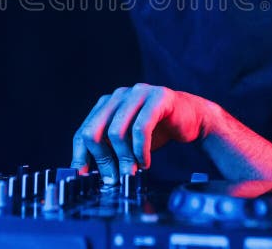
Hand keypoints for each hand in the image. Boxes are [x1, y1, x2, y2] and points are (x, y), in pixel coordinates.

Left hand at [70, 83, 212, 183]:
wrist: (191, 118)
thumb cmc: (157, 130)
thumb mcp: (127, 143)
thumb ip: (109, 152)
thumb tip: (91, 175)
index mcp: (106, 105)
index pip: (83, 132)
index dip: (80, 156)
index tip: (83, 177)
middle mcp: (118, 96)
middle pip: (94, 130)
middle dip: (102, 159)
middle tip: (113, 179)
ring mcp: (137, 93)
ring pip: (116, 131)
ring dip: (123, 158)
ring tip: (132, 172)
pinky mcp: (157, 97)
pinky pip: (141, 128)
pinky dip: (140, 150)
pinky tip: (145, 162)